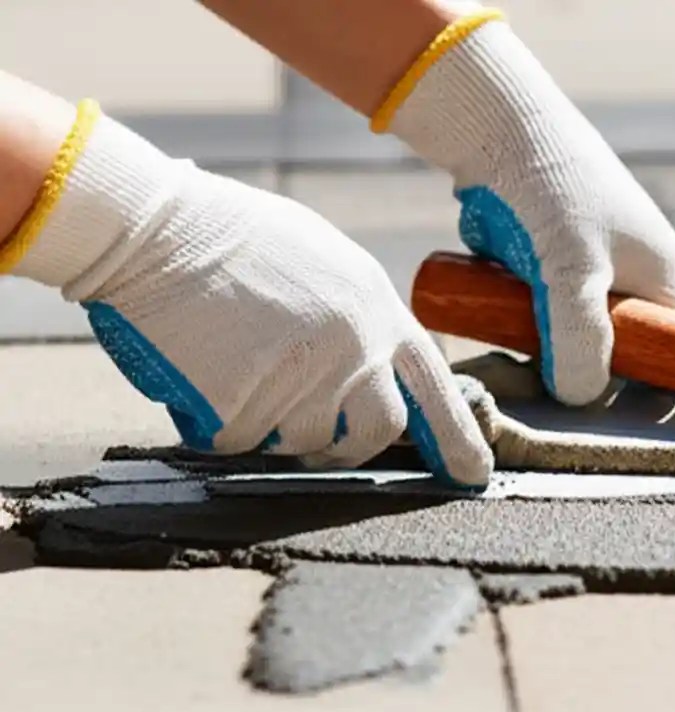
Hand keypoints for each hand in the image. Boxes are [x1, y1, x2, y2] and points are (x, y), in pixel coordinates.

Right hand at [12, 106, 491, 483]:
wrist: (159, 231)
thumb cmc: (236, 240)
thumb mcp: (326, 266)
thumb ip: (360, 319)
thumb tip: (378, 372)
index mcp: (378, 309)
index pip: (434, 386)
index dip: (457, 436)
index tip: (473, 475)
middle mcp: (354, 348)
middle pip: (374, 432)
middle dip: (346, 445)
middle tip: (312, 433)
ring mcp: (304, 379)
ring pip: (302, 442)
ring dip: (273, 425)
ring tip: (240, 368)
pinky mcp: (249, 405)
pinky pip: (242, 442)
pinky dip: (220, 422)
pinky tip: (206, 370)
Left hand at [378, 11, 674, 405]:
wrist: (496, 131)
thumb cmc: (554, 192)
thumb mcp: (574, 271)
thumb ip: (581, 339)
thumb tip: (581, 398)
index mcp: (667, 277)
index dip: (673, 388)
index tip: (640, 427)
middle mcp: (636, 280)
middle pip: (630, 356)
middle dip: (597, 379)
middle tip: (563, 407)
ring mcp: (590, 276)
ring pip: (579, 342)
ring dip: (552, 357)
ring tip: (524, 375)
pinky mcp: (548, 273)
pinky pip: (544, 322)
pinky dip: (525, 334)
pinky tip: (501, 343)